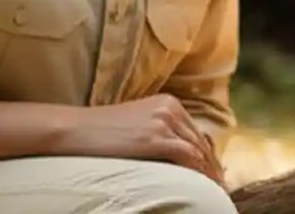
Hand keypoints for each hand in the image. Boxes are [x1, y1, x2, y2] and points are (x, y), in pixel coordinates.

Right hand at [51, 94, 224, 184]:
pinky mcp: (155, 138)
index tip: (215, 174)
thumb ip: (159, 133)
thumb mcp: (137, 125)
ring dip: (209, 173)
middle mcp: (170, 108)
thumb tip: (179, 155)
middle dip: (212, 167)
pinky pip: (188, 157)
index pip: (196, 133)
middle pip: (201, 142)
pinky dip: (199, 173)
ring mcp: (163, 121)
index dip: (208, 156)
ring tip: (215, 191)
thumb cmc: (99, 132)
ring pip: (198, 151)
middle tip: (220, 187)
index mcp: (168, 103)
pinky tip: (202, 187)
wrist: (74, 129)